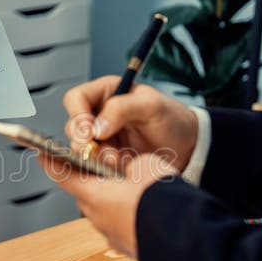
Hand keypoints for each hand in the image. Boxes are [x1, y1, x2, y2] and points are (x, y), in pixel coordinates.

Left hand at [39, 152, 178, 257]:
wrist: (182, 240)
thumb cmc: (161, 201)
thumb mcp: (145, 164)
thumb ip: (129, 163)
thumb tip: (130, 169)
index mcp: (94, 195)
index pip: (62, 175)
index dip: (51, 161)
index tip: (41, 153)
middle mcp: (97, 218)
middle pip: (86, 192)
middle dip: (94, 178)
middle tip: (108, 165)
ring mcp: (112, 236)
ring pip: (105, 210)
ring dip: (113, 198)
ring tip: (135, 187)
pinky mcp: (126, 246)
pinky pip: (121, 225)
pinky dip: (128, 215)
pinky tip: (147, 209)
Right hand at [62, 76, 198, 169]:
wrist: (188, 147)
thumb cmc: (173, 119)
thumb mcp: (151, 106)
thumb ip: (122, 108)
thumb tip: (97, 126)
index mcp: (107, 93)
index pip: (76, 98)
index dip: (77, 115)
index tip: (89, 131)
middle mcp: (99, 114)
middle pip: (73, 126)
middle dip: (83, 141)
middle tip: (96, 150)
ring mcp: (102, 138)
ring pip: (81, 148)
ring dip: (96, 156)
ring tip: (117, 159)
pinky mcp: (107, 157)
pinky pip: (94, 163)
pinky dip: (103, 167)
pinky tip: (120, 165)